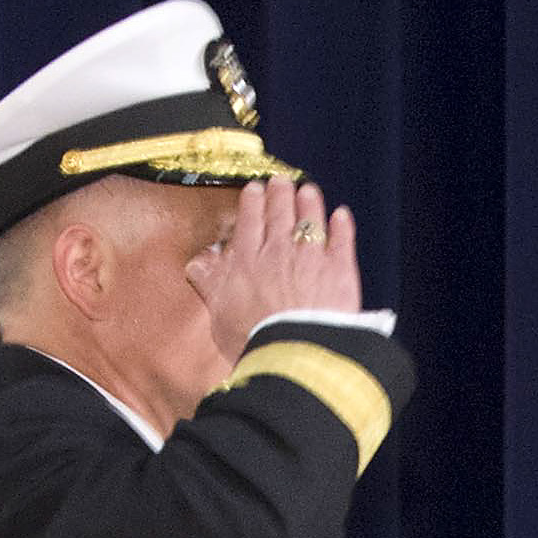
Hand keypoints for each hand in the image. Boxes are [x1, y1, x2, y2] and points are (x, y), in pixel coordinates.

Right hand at [186, 176, 362, 359]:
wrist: (294, 355)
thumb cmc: (254, 340)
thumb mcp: (220, 314)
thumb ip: (209, 285)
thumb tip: (196, 265)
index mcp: (248, 261)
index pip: (249, 221)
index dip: (252, 202)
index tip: (254, 189)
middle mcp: (279, 252)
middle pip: (280, 214)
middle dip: (280, 194)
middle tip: (281, 182)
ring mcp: (311, 259)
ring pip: (310, 220)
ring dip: (309, 202)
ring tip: (308, 190)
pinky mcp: (339, 272)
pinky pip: (341, 240)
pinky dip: (341, 226)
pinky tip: (341, 215)